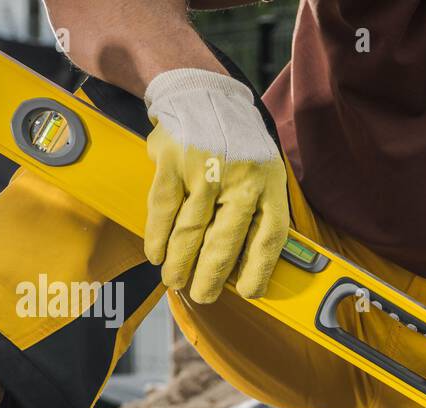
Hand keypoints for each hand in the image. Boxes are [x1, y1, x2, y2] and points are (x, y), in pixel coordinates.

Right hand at [143, 68, 287, 302]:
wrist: (204, 94)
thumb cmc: (238, 145)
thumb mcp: (265, 172)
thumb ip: (260, 211)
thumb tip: (250, 265)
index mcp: (269, 185)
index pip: (269, 238)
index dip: (259, 270)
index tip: (249, 293)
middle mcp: (240, 179)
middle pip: (225, 241)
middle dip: (211, 276)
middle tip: (203, 295)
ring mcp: (205, 170)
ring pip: (190, 231)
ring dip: (180, 263)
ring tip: (175, 281)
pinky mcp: (173, 162)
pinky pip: (163, 209)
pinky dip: (157, 236)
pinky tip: (156, 254)